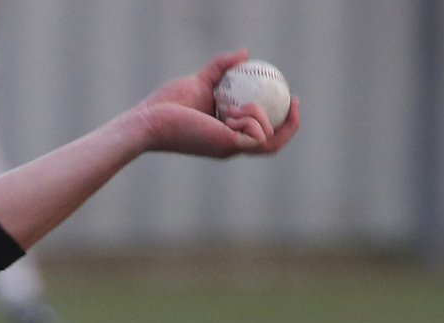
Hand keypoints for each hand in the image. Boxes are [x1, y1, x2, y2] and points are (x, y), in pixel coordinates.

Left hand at [132, 49, 298, 157]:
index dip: (282, 119)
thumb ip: (221, 67)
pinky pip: (257, 135)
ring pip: (267, 138)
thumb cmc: (167, 104)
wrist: (149, 119)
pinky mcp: (226, 145)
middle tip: (295, 100)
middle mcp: (231, 146)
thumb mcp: (201, 80)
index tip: (290, 96)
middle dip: (291, 125)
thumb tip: (245, 53)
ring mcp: (229, 148)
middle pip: (273, 145)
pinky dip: (253, 119)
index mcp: (227, 135)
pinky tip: (233, 112)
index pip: (262, 133)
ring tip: (236, 107)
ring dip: (261, 116)